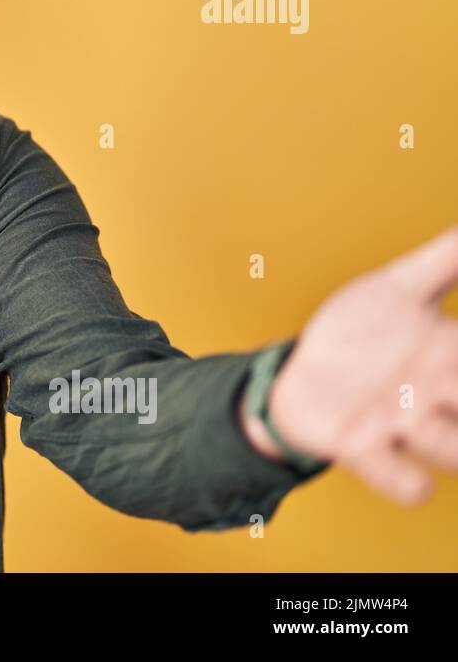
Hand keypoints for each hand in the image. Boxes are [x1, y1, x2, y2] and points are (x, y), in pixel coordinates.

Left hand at [260, 224, 457, 503]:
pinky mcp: (362, 449)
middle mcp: (438, 395)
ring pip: (455, 450)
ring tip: (419, 420)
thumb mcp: (396, 290)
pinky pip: (399, 481)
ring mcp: (403, 427)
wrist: (298, 381)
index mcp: (452, 352)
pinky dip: (404, 480)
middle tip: (449, 388)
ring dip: (453, 443)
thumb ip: (445, 260)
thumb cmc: (359, 337)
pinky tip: (398, 462)